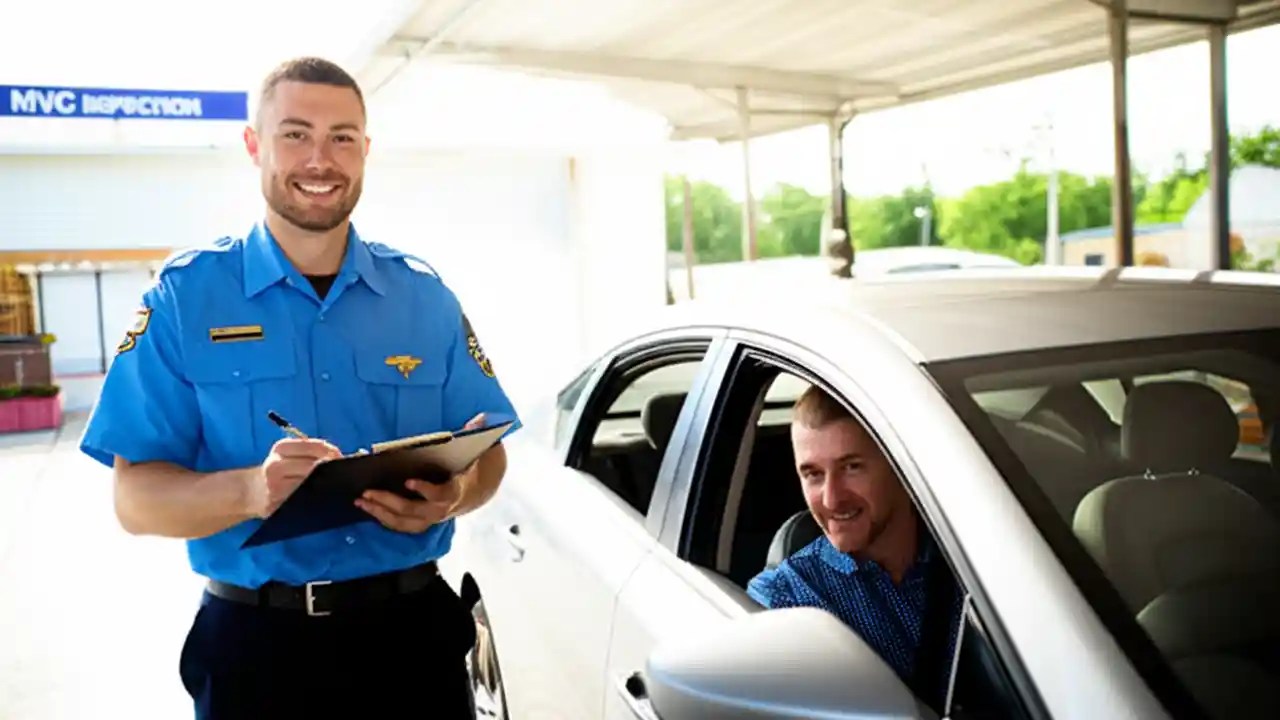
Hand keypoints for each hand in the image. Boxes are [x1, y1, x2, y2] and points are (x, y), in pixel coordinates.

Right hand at [246, 438, 342, 517]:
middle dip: (332, 471)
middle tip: (347, 476)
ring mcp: (274, 488)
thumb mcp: (288, 454)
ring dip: (327, 487)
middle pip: (314, 468)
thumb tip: (342, 458)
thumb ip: (312, 452)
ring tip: (339, 488)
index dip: (332, 453)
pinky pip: (302, 503)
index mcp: (281, 448)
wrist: (251, 491)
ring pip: (310, 486)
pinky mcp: (275, 506)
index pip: (315, 447)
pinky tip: (326, 500)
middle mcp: (275, 466)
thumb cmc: (278, 470)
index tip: (342, 459)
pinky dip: (316, 501)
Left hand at [356, 413, 485, 532]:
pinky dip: (383, 518)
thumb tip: (480, 419)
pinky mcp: (420, 521)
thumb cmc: (470, 466)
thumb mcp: (478, 449)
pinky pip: (400, 525)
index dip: (426, 490)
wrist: (476, 490)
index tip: (408, 481)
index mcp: (456, 490)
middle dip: (390, 501)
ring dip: (381, 512)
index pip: (442, 494)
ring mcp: (430, 517)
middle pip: (414, 510)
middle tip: (369, 491)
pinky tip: (367, 507)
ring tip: (361, 501)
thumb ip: (479, 433)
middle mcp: (442, 509)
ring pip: (404, 521)